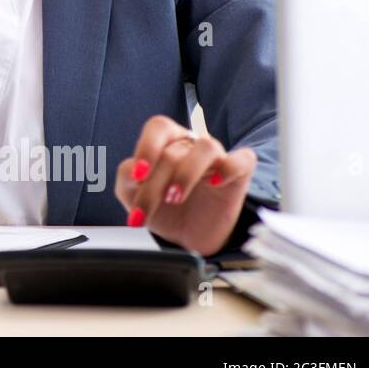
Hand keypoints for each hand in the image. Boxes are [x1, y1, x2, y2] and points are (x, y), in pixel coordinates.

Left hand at [115, 115, 256, 255]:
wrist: (190, 239)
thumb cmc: (164, 209)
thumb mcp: (134, 196)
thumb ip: (126, 178)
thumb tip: (131, 170)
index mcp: (166, 142)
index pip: (158, 127)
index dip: (146, 148)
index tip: (138, 175)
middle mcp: (191, 144)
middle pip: (173, 150)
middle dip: (156, 182)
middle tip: (148, 207)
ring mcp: (217, 156)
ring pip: (205, 147)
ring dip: (186, 174)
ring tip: (175, 198)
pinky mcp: (240, 173)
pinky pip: (242, 159)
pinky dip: (228, 168)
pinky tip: (215, 183)